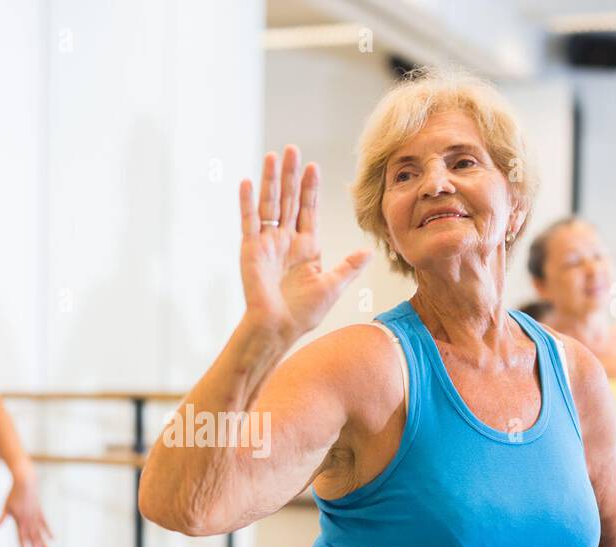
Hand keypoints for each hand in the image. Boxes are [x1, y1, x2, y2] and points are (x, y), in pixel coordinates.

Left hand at [0, 475, 51, 546]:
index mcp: (20, 521)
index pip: (22, 539)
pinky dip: (48, 532)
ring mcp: (36, 517)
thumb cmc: (13, 494)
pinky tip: (52, 538)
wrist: (26, 481)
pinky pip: (45, 524)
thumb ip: (1, 518)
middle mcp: (30, 521)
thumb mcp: (6, 507)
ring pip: (40, 533)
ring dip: (43, 544)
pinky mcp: (40, 511)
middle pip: (33, 539)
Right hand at [239, 146, 370, 339]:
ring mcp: (267, 243)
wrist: (278, 328)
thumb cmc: (303, 313)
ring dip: (271, 180)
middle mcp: (285, 240)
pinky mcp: (251, 249)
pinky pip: (249, 221)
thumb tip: (368, 251)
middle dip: (290, 175)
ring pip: (270, 203)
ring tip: (273, 156)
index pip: (308, 209)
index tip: (313, 167)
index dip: (310, 188)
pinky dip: (247, 202)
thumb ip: (349, 266)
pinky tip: (248, 182)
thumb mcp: (333, 286)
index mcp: (305, 246)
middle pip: (288, 199)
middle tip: (292, 149)